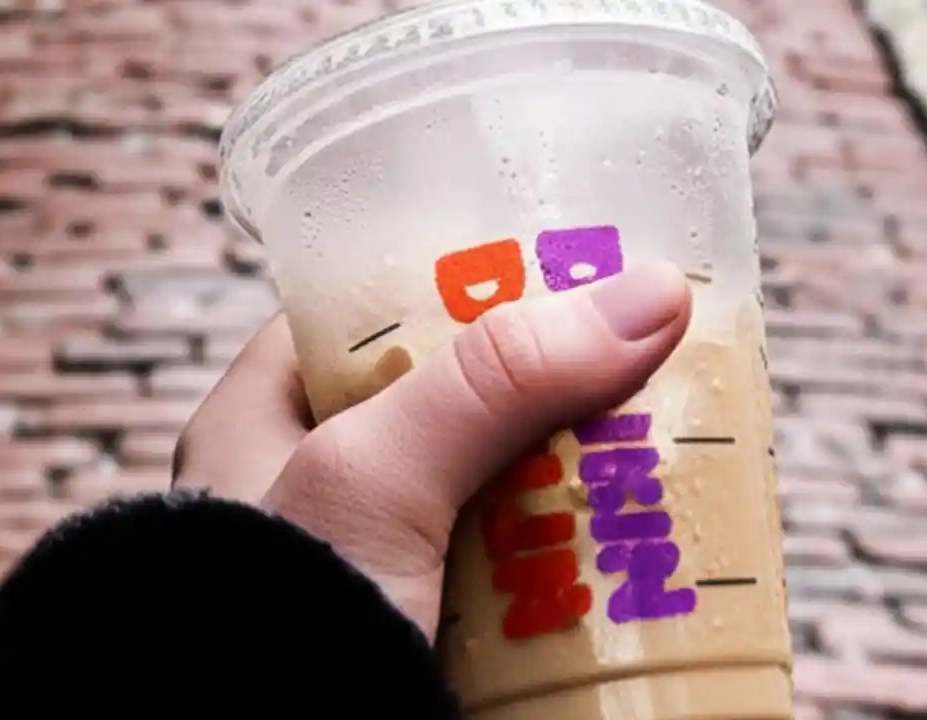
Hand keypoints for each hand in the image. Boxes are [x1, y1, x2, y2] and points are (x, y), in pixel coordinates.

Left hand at [172, 263, 690, 637]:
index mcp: (266, 421)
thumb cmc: (274, 624)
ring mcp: (377, 566)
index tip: (563, 273)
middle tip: (639, 371)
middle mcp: (320, 489)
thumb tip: (645, 297)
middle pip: (456, 407)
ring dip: (573, 489)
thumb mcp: (370, 479)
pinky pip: (513, 582)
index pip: (374, 314)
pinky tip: (629, 555)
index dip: (465, 282)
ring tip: (660, 458)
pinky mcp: (426, 635)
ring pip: (496, 497)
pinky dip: (570, 571)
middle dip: (548, 396)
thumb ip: (490, 380)